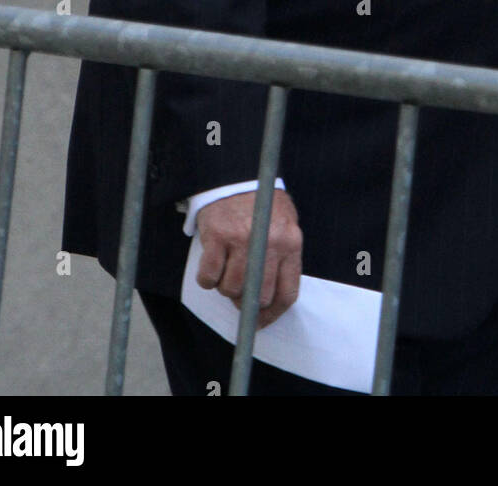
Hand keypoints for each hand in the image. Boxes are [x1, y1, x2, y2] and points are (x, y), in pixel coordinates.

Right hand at [196, 189, 302, 328]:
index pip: (287, 292)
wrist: (236, 175)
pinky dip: (207, 278)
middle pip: (259, 296)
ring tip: (226, 271)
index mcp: (290, 242)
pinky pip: (209, 277)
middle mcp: (269, 243)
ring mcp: (242, 240)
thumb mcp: (285, 225)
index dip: (273, 314)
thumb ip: (283, 257)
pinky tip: (212, 264)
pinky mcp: (217, 236)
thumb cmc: (261, 204)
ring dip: (225, 288)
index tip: (262, 322)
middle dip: (246, 302)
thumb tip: (273, 298)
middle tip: (239, 294)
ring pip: (232, 289)